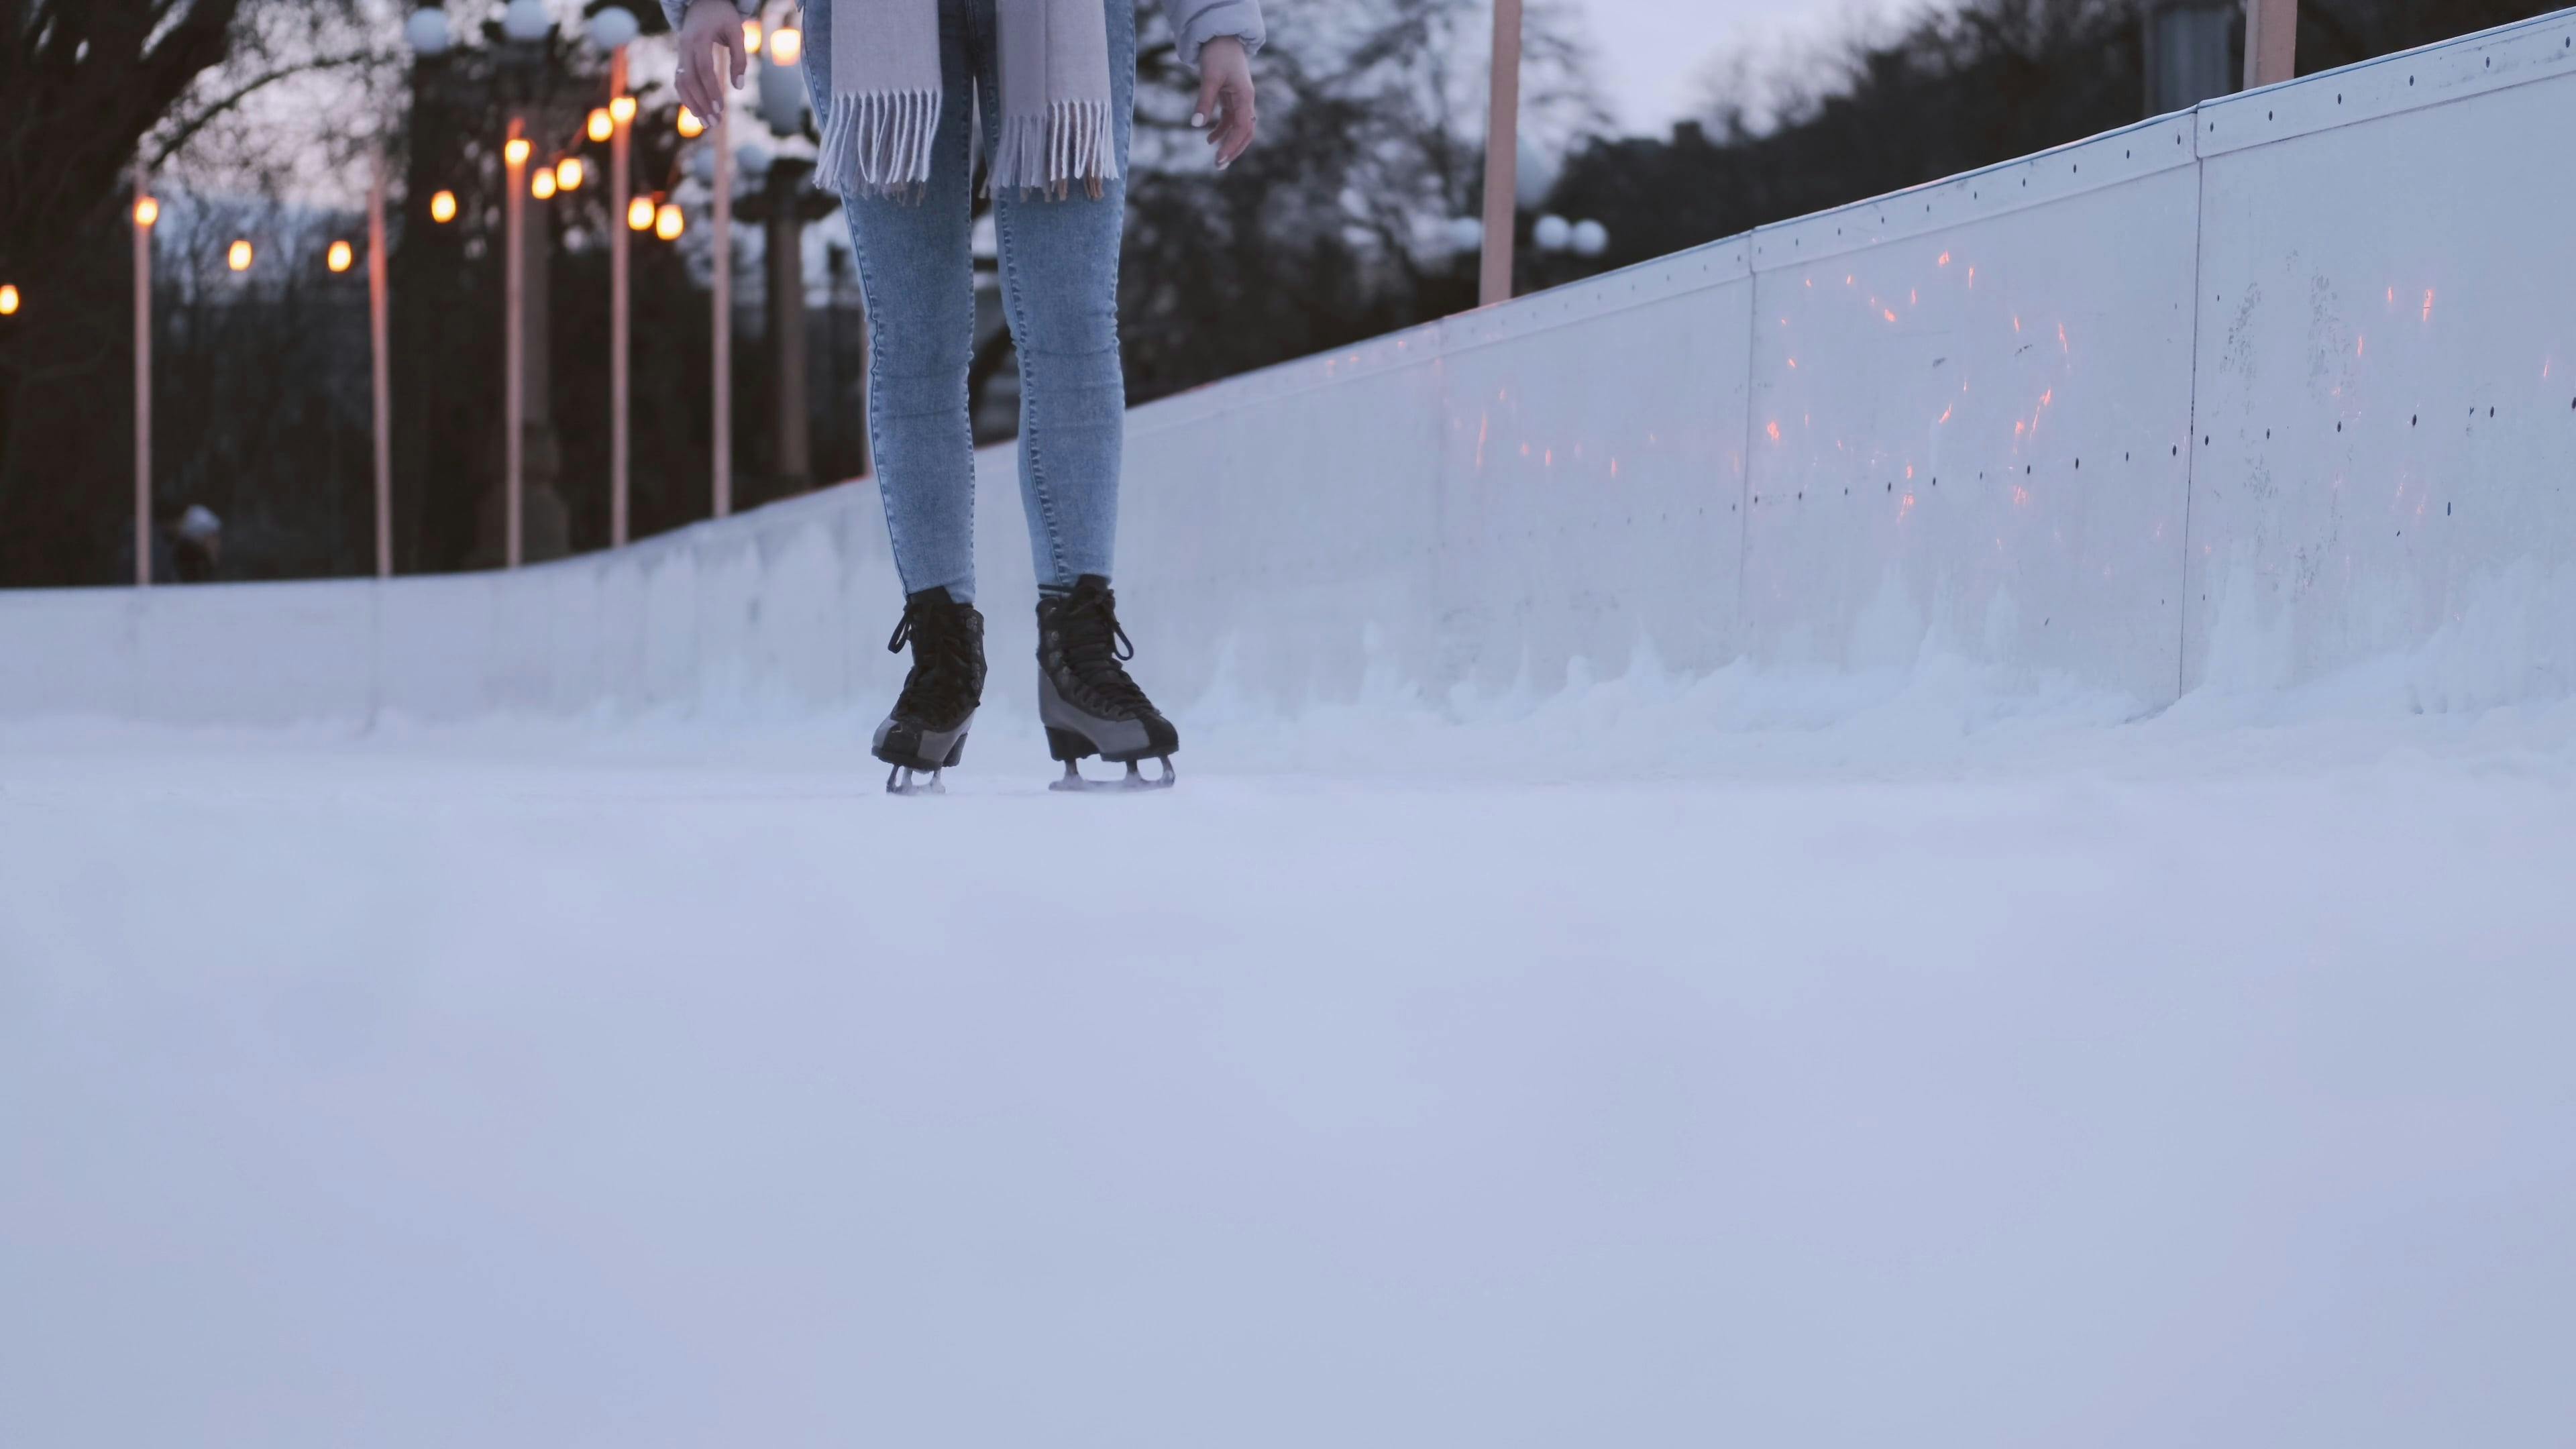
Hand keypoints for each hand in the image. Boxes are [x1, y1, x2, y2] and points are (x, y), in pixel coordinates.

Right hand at [673, 0, 748, 126]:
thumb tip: (739, 87)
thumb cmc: (723, 16)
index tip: (721, 108)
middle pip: (690, 80)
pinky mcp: (681, 58)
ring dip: (692, 104)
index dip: (711, 90)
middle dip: (702, 104)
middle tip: (715, 123)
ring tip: (707, 123)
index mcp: (699, 39)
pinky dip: (687, 97)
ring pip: (681, 83)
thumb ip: (739, 58)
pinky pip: (680, 81)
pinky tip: (698, 112)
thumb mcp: (737, 31)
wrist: (701, 1)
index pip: (704, 70)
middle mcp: (685, 47)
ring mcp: (680, 53)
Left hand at [1192, 36, 1257, 169]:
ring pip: (1238, 128)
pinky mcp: (1231, 97)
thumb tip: (1195, 125)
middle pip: (1245, 132)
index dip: (1232, 145)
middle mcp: (1246, 101)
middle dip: (1234, 150)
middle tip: (1219, 165)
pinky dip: (1221, 130)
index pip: (1242, 128)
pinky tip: (1209, 139)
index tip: (1220, 158)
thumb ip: (1204, 101)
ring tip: (1216, 159)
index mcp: (1245, 97)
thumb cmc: (1218, 54)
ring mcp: (1239, 100)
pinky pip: (1229, 120)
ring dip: (1228, 143)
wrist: (1221, 36)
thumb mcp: (1209, 77)